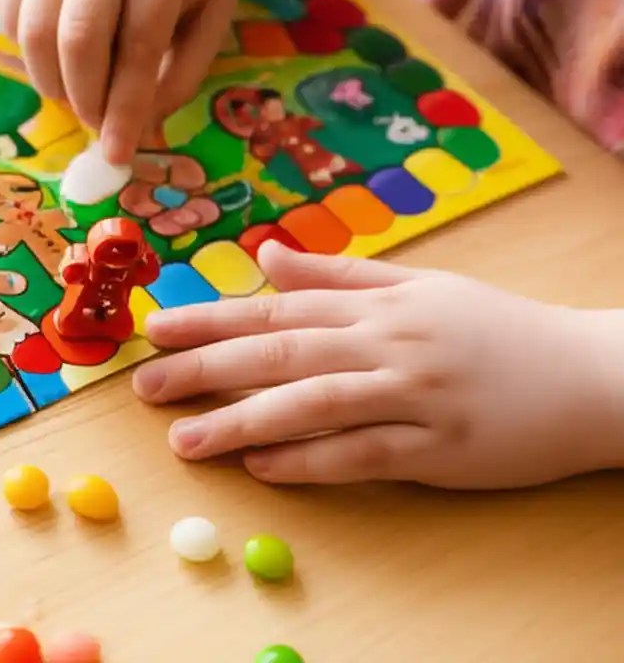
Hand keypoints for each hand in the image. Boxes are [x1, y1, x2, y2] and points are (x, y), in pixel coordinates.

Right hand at [0, 0, 254, 164]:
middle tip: (96, 124)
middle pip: (77, 40)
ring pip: (34, 29)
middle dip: (84, 99)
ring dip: (51, 82)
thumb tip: (139, 127)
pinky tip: (58, 55)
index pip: (137, 49)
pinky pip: (12, 11)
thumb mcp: (211, 7)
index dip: (125, 111)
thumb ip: (182, 70)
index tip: (118, 155)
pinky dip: (29, 50)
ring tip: (77, 95)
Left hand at [132, 241, 623, 488]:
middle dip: (207, 366)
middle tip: (146, 385)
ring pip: (312, 403)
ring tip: (184, 440)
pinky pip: (362, 454)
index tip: (156, 327)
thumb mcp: (420, 287)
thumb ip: (339, 273)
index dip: (213, 317)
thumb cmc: (498, 331)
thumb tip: (266, 256)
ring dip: (242, 420)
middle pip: (282, 350)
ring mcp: (414, 394)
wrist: (593, 375)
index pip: (280, 306)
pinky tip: (262, 468)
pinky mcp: (439, 448)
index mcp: (380, 302)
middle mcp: (388, 342)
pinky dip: (310, 461)